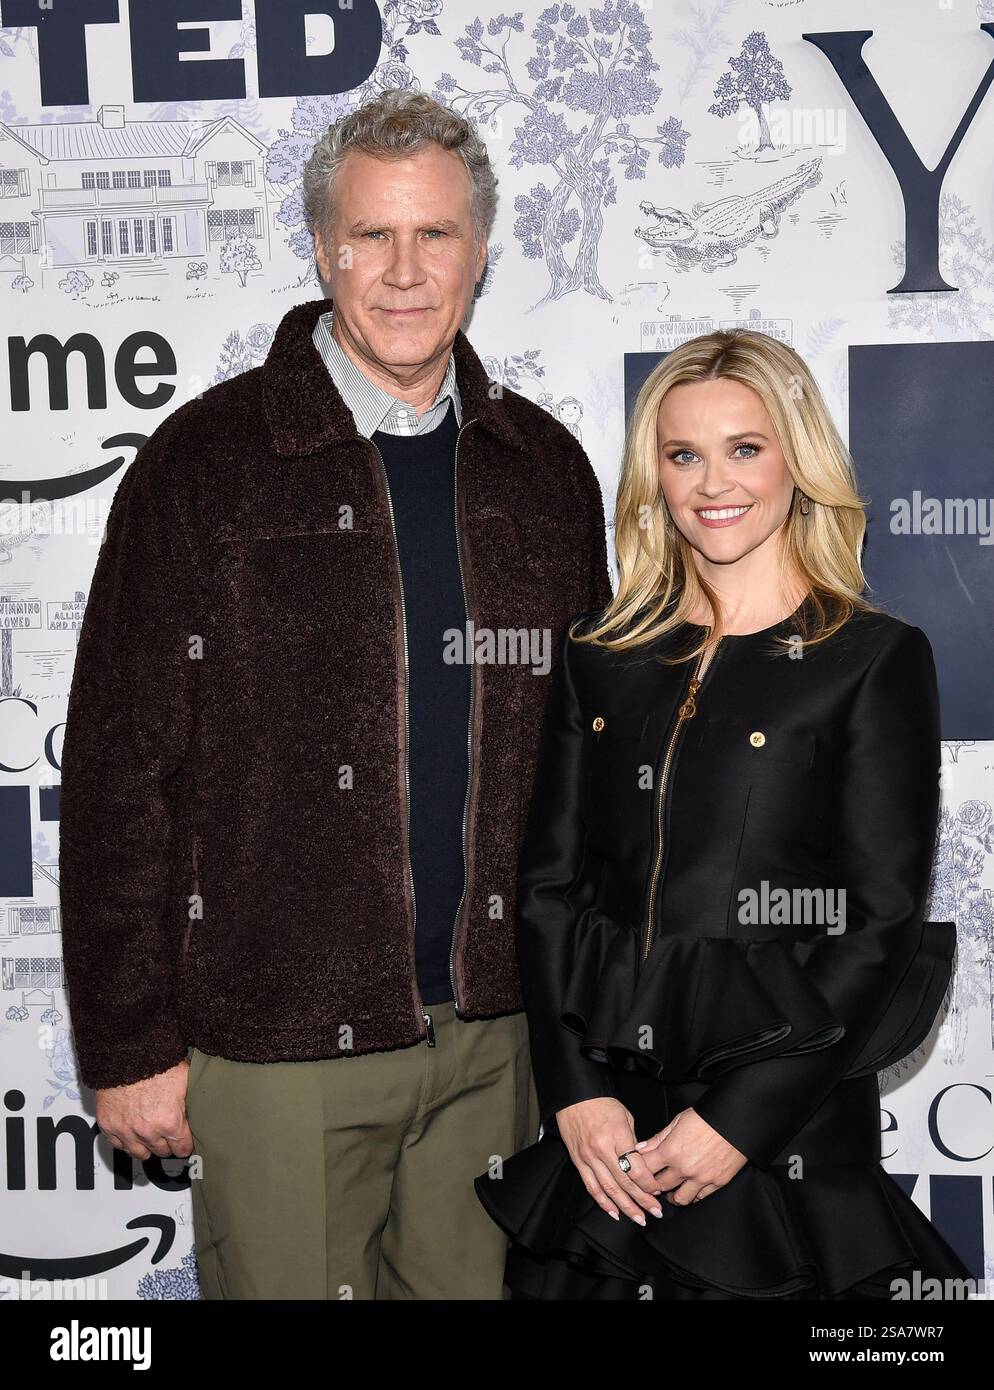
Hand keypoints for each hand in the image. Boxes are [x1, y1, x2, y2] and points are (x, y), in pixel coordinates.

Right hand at [95, 1059, 193, 1160]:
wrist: (128, 1053)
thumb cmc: (156, 1062)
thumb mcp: (185, 1080)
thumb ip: (191, 1101)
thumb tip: (201, 1109)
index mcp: (170, 1121)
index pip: (182, 1149)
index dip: (186, 1143)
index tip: (186, 1141)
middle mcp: (148, 1130)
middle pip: (162, 1151)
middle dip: (168, 1143)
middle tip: (170, 1134)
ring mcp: (126, 1130)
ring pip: (140, 1153)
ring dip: (148, 1146)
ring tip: (152, 1136)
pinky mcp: (108, 1126)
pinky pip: (118, 1145)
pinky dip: (126, 1141)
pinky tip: (133, 1134)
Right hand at [555, 1096, 667, 1225]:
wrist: (574, 1097)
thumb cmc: (601, 1103)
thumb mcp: (625, 1117)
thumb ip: (633, 1142)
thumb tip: (643, 1163)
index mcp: (617, 1137)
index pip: (637, 1169)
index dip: (649, 1184)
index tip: (657, 1191)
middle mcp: (602, 1150)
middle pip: (625, 1183)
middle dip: (642, 1200)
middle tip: (655, 1212)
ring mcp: (589, 1158)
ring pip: (609, 1189)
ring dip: (625, 1207)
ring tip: (638, 1218)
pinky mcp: (578, 1161)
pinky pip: (591, 1187)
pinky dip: (602, 1202)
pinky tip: (613, 1212)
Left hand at [634, 1106, 746, 1205]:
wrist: (735, 1120)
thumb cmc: (706, 1117)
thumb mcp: (678, 1121)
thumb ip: (658, 1138)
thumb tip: (641, 1148)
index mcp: (671, 1151)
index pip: (645, 1168)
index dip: (639, 1170)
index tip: (638, 1170)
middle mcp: (684, 1168)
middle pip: (659, 1186)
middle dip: (653, 1185)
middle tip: (652, 1182)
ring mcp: (701, 1178)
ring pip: (680, 1199)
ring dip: (672, 1196)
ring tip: (671, 1191)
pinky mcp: (717, 1182)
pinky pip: (700, 1198)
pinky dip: (693, 1195)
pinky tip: (690, 1189)